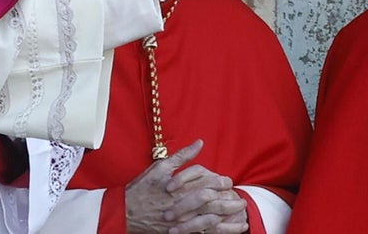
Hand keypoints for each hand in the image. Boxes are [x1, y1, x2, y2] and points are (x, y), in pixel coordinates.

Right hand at [125, 140, 247, 233]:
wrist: (126, 211)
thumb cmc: (143, 188)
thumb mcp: (160, 167)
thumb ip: (182, 156)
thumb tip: (200, 142)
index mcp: (181, 186)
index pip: (208, 183)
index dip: (221, 182)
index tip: (228, 182)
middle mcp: (183, 203)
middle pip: (213, 202)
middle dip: (229, 201)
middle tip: (241, 201)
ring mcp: (182, 220)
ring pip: (211, 219)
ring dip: (228, 218)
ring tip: (241, 216)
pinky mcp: (180, 231)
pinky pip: (204, 232)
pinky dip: (219, 232)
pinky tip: (229, 231)